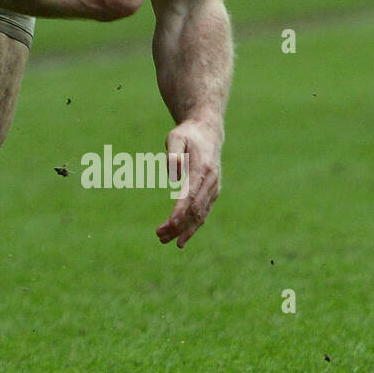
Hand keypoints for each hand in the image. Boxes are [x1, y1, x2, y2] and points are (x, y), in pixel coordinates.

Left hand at [156, 116, 222, 248]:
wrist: (208, 132)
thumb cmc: (188, 135)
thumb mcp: (176, 136)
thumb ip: (173, 152)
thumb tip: (174, 172)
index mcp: (202, 169)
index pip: (191, 196)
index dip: (180, 212)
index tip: (170, 224)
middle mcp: (211, 182)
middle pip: (195, 210)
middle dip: (179, 226)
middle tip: (159, 236)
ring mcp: (214, 189)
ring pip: (200, 216)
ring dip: (184, 230)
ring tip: (164, 240)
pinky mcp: (212, 193)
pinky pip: (203, 214)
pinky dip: (193, 227)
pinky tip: (180, 239)